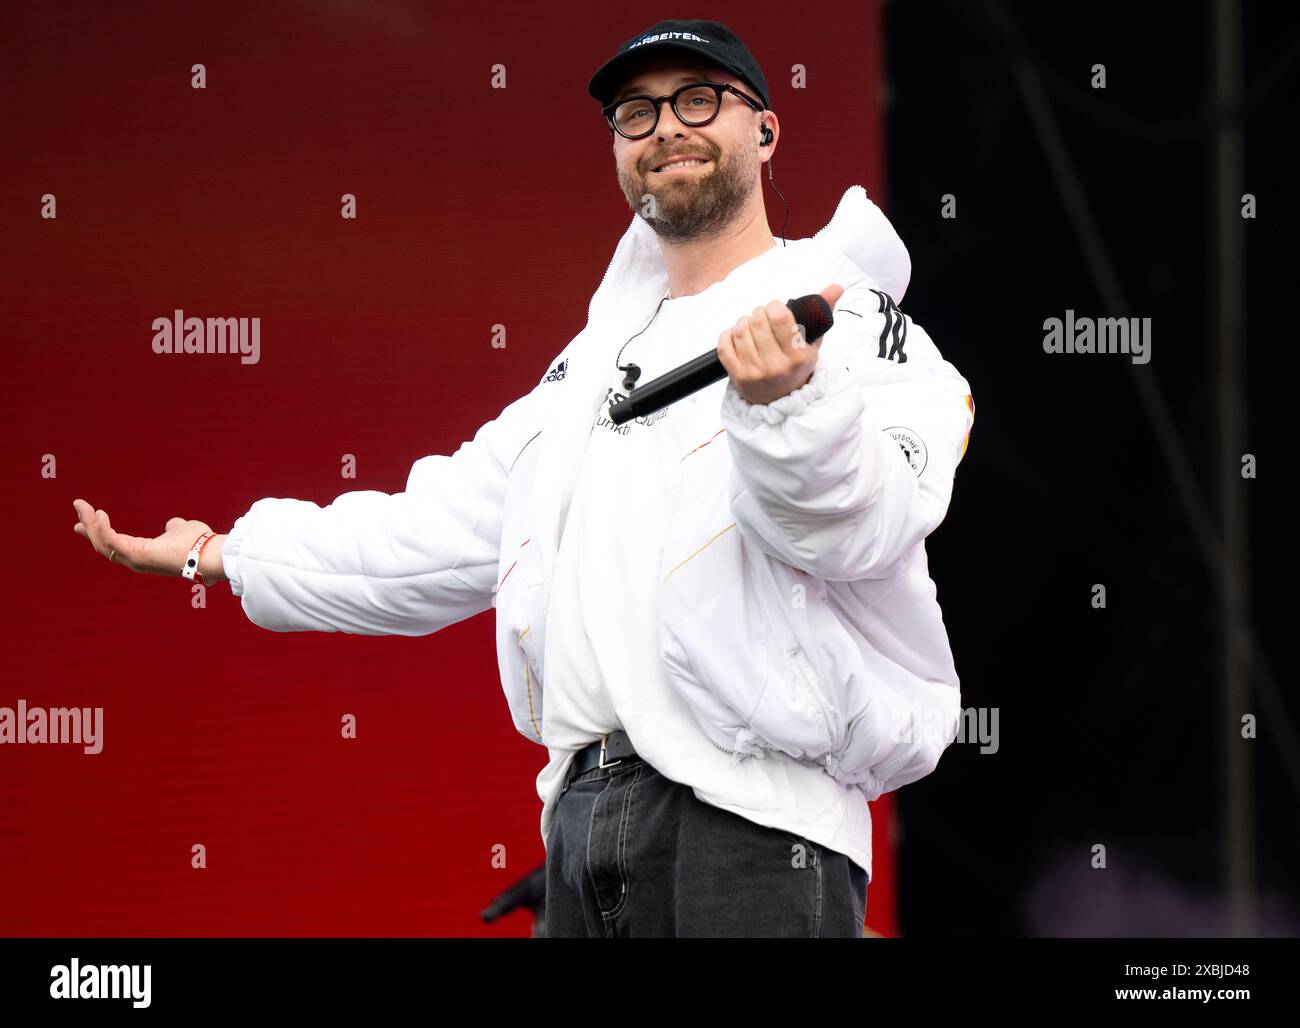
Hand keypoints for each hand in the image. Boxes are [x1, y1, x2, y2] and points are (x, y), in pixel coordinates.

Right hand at [72, 498, 222, 581]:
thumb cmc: (199, 543)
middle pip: (103, 545)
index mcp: (144, 554)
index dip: (99, 531)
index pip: (114, 544)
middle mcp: (136, 560)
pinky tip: (99, 514)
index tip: (87, 519)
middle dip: (88, 527)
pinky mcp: (137, 555)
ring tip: (83, 506)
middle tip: (78, 508)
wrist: (210, 553)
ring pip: (102, 544)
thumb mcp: (180, 529)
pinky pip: (112, 542)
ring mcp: (135, 560)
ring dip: (90, 524)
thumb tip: (172, 523)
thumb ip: (173, 527)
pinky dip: (102, 528)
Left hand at [717, 283, 844, 405]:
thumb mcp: (813, 342)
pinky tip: (738, 337)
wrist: (781, 398)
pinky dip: (728, 335)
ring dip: (744, 322)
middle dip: (759, 313)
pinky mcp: (737, 376)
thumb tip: (836, 287)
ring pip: (740, 330)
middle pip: (757, 321)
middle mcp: (776, 366)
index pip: (779, 317)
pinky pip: (724, 345)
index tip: (776, 309)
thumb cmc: (796, 365)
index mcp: (797, 356)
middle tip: (763, 318)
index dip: (775, 306)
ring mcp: (755, 372)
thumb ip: (821, 313)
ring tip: (752, 327)